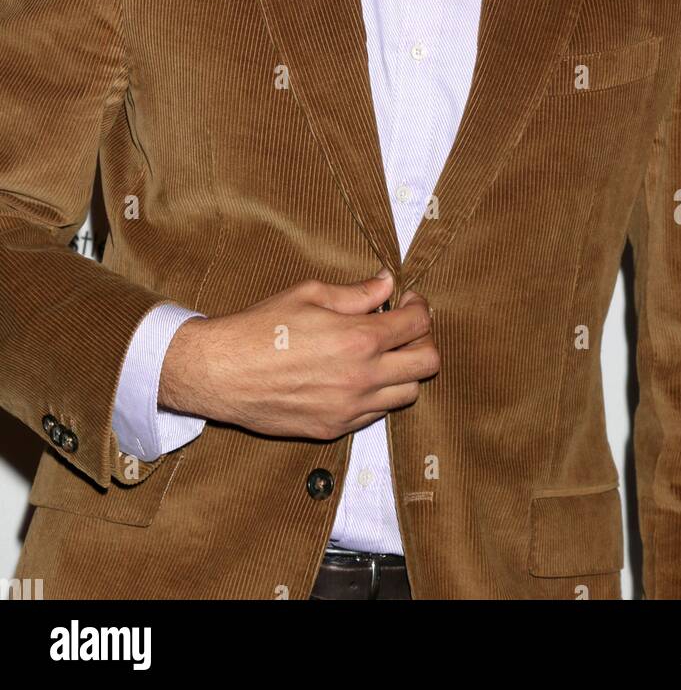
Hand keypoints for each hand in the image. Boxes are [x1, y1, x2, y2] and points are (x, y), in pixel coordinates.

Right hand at [159, 272, 439, 440]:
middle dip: (422, 340)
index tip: (408, 302)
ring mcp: (350, 408)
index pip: (419, 325)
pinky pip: (376, 414)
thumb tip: (387, 283)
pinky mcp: (334, 429)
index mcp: (360, 338)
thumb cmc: (261, 328)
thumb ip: (356, 293)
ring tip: (382, 354)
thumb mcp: (309, 294)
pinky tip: (357, 376)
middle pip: (427, 364)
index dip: (420, 308)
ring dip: (403, 371)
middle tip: (404, 328)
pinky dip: (377, 394)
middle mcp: (362, 377)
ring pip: (408, 394)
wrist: (222, 373)